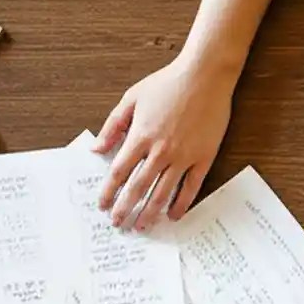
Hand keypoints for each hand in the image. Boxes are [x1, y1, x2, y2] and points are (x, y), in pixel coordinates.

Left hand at [95, 59, 233, 229]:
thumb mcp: (132, 98)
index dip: (109, 192)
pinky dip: (181, 204)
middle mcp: (160, 150)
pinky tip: (173, 215)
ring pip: (163, 192)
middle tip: (119, 224)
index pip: (119, 172)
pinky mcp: (203, 158)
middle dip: (126, 209)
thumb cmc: (168, 83)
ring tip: (142, 226)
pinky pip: (191, 188)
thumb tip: (98, 149)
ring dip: (150, 212)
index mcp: (141, 136)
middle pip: (138, 188)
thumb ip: (113, 125)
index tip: (104, 205)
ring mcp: (183, 156)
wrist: (205, 76)